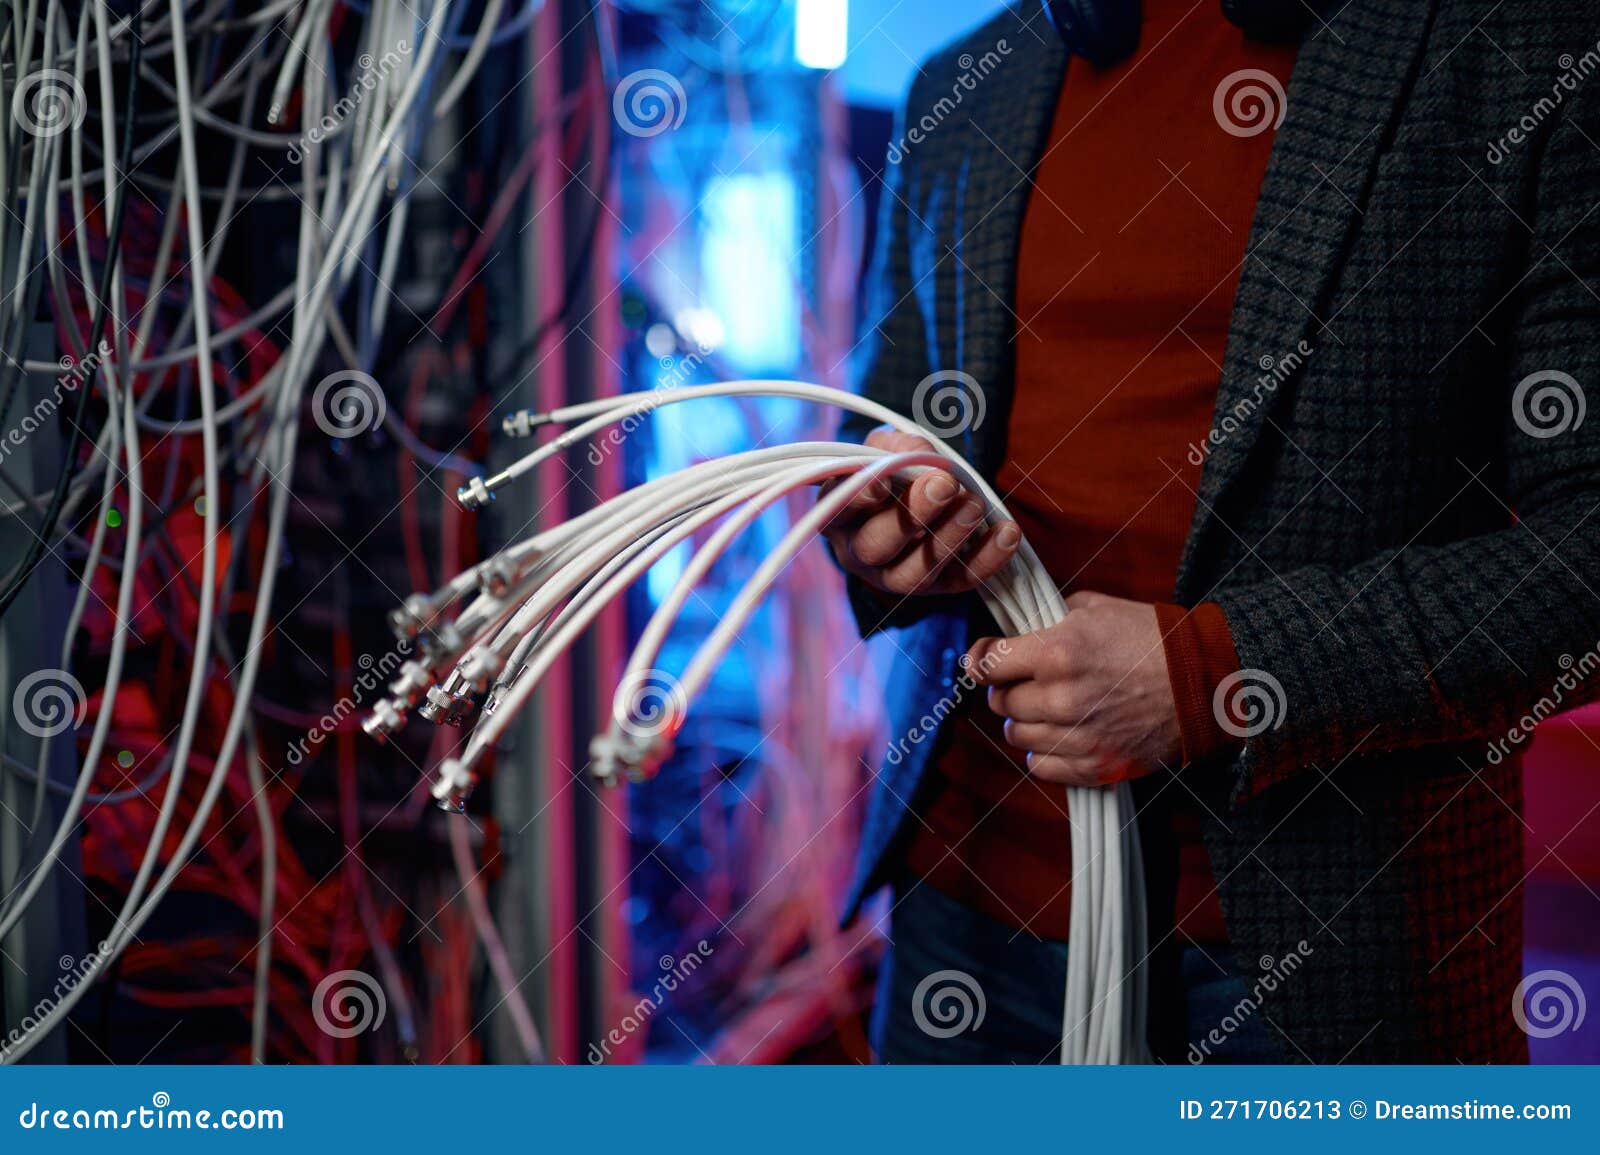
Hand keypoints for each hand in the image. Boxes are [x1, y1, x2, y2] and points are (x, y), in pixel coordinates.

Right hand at [822, 426, 1020, 595]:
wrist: (918, 494)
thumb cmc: (893, 469)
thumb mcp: (886, 447)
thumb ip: (897, 446)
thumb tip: (923, 455)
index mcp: (838, 515)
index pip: (839, 510)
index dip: (859, 498)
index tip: (883, 480)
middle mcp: (859, 553)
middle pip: (876, 546)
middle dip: (912, 515)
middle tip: (945, 484)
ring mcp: (895, 577)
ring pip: (916, 573)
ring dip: (949, 539)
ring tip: (975, 504)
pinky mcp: (936, 588)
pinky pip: (960, 581)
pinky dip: (987, 560)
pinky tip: (1008, 532)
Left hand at [966, 592, 1180, 786]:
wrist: (1205, 681)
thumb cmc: (1153, 640)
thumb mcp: (1097, 608)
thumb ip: (1050, 618)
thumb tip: (1018, 630)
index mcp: (1057, 652)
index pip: (988, 664)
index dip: (981, 660)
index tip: (984, 660)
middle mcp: (1061, 697)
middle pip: (1001, 702)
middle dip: (1009, 689)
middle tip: (1028, 682)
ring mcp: (1078, 736)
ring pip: (1017, 735)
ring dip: (1026, 721)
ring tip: (1047, 708)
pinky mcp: (1095, 766)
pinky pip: (1041, 767)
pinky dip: (1043, 752)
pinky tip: (1060, 734)